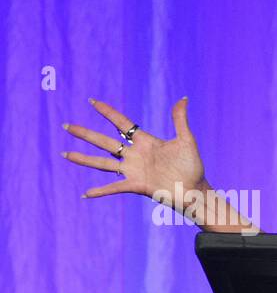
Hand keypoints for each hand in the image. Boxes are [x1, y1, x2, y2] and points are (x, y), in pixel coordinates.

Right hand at [61, 97, 204, 208]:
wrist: (196, 190)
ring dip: (84, 159)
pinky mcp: (137, 185)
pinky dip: (101, 191)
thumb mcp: (186, 140)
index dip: (107, 112)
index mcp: (145, 142)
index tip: (92, 101)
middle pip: (105, 141)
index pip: (122, 124)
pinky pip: (114, 187)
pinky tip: (86, 194)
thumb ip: (180, 120)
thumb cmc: (192, 166)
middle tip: (66, 125)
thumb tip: (183, 98)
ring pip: (103, 163)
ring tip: (65, 154)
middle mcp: (135, 155)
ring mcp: (134, 171)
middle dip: (86, 134)